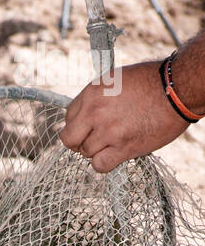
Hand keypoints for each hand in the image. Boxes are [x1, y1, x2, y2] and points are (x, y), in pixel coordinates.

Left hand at [60, 60, 191, 173]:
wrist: (178, 88)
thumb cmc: (152, 82)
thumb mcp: (117, 80)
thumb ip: (97, 97)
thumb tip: (85, 113)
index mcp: (93, 92)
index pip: (68, 117)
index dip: (78, 125)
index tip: (88, 127)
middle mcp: (96, 111)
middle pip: (70, 139)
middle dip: (79, 141)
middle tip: (94, 140)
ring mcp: (109, 131)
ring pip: (86, 153)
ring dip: (98, 151)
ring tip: (114, 141)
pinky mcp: (123, 147)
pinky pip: (100, 165)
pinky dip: (105, 164)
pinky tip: (115, 154)